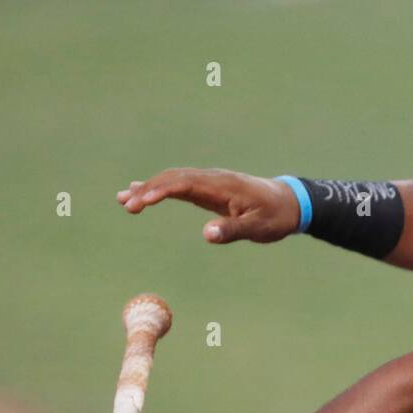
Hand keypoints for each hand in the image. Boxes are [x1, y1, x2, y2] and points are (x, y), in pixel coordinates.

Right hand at [116, 168, 300, 243]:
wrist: (289, 202)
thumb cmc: (275, 216)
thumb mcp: (258, 228)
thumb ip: (233, 230)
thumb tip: (207, 234)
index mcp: (223, 186)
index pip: (186, 183)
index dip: (162, 190)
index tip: (142, 202)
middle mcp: (213, 179)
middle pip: (174, 178)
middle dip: (148, 189)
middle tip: (126, 205)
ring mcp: (210, 182)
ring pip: (174, 179)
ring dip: (149, 187)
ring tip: (123, 199)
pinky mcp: (208, 189)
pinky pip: (179, 185)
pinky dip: (159, 188)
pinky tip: (140, 192)